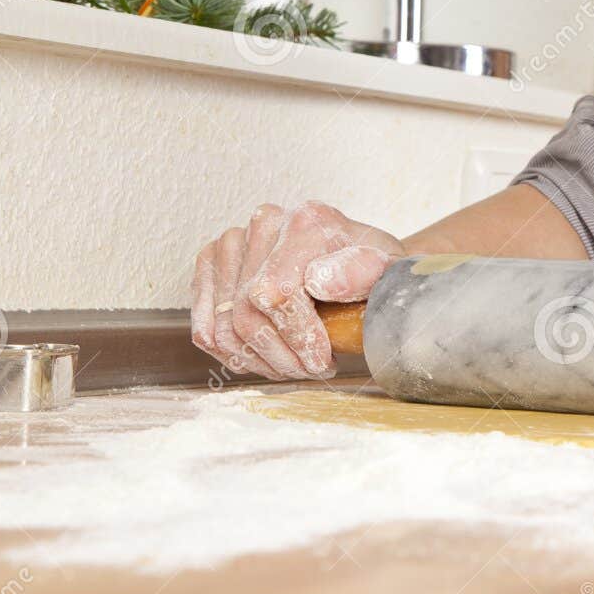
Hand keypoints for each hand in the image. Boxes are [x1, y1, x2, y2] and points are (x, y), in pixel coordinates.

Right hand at [190, 202, 403, 379]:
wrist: (359, 257)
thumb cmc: (372, 269)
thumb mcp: (387, 272)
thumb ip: (361, 273)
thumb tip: (320, 280)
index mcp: (306, 222)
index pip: (277, 294)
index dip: (297, 338)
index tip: (322, 361)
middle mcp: (264, 224)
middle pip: (246, 313)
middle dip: (280, 356)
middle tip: (310, 371)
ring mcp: (234, 240)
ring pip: (223, 325)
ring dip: (256, 360)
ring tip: (291, 366)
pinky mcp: (214, 260)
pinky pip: (206, 322)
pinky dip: (231, 352)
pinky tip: (261, 358)